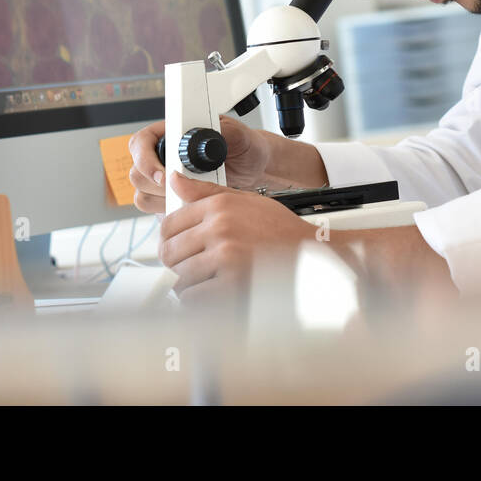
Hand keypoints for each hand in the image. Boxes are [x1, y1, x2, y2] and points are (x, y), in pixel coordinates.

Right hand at [127, 115, 271, 214]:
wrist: (254, 168)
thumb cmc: (245, 146)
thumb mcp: (237, 133)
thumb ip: (222, 131)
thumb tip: (206, 138)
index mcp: (171, 134)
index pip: (140, 143)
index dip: (145, 160)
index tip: (164, 174)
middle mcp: (163, 157)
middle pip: (137, 174)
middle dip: (156, 186)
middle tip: (180, 190)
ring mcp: (165, 180)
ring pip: (143, 195)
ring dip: (163, 201)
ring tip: (191, 197)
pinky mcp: (172, 200)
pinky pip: (157, 211)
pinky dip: (171, 213)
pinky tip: (192, 207)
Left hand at [159, 172, 313, 304]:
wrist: (312, 254)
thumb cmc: (279, 229)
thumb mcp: (243, 200)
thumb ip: (205, 192)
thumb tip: (174, 179)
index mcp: (219, 206)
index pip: (169, 224)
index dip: (168, 240)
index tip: (176, 248)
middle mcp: (220, 228)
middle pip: (169, 252)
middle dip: (175, 264)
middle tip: (188, 268)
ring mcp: (226, 257)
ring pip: (179, 277)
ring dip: (187, 284)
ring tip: (204, 281)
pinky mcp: (232, 284)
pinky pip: (193, 297)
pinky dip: (198, 300)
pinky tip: (212, 294)